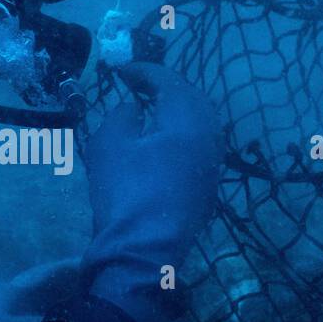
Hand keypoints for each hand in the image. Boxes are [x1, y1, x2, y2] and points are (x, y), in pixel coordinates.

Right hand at [82, 63, 221, 321]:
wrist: (142, 250)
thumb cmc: (124, 190)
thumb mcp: (110, 144)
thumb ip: (121, 115)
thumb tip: (133, 108)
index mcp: (188, 119)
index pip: (168, 81)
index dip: (142, 71)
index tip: (119, 71)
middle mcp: (210, 136)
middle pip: (193, 99)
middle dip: (166, 88)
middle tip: (138, 86)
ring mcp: (213, 165)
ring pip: (200, 124)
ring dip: (176, 112)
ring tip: (149, 111)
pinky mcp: (208, 188)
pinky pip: (199, 147)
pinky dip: (180, 135)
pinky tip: (160, 144)